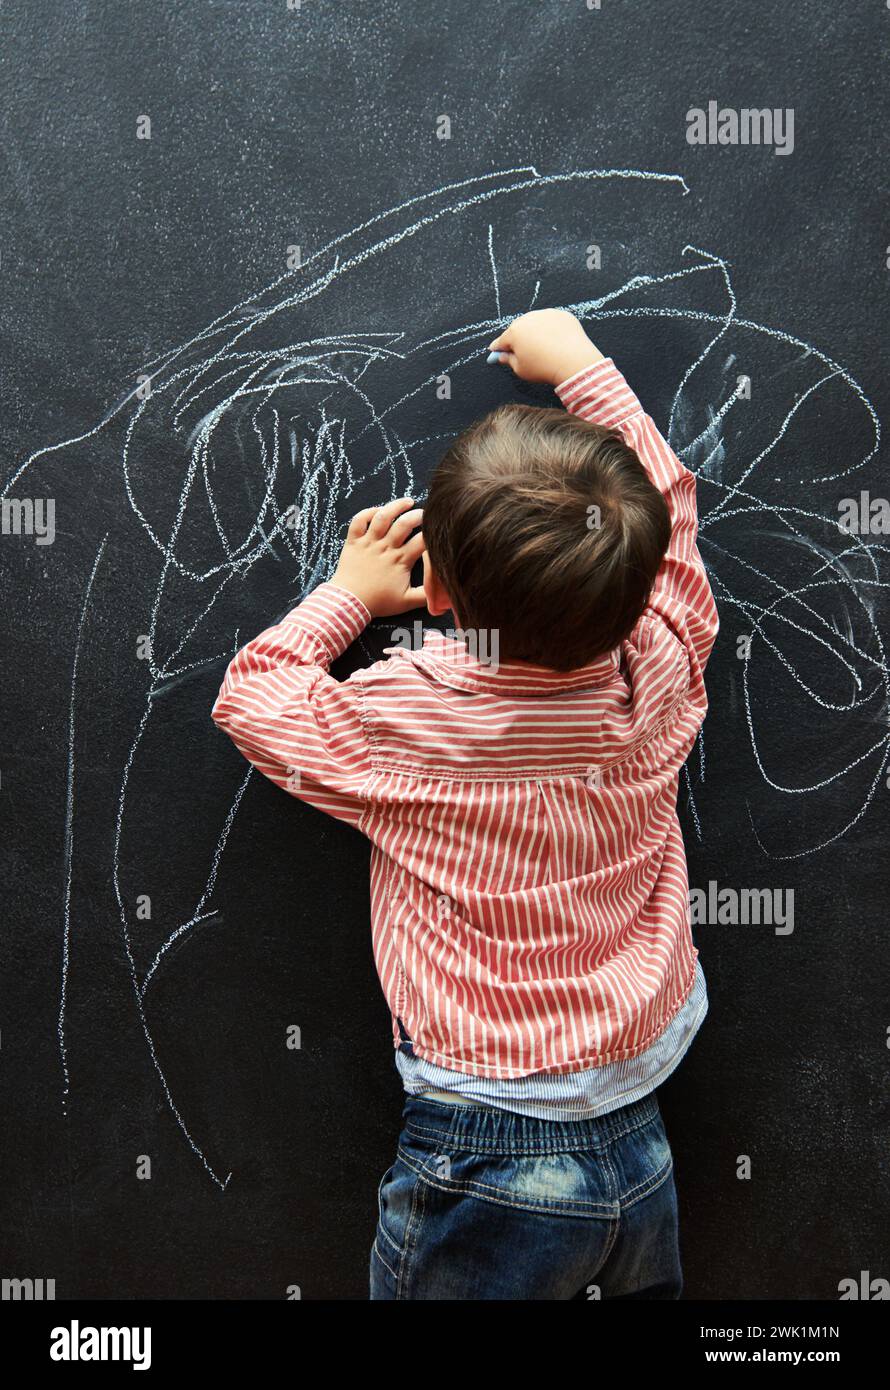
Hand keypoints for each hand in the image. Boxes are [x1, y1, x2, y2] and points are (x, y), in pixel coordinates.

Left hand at [331, 497, 426, 617]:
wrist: (350, 603)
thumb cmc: (378, 602)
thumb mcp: (407, 602)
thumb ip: (426, 595)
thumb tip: (445, 595)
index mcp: (401, 561)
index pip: (422, 541)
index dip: (432, 533)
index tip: (437, 530)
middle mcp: (385, 548)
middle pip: (404, 524)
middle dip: (417, 515)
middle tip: (423, 514)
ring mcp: (368, 543)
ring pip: (382, 517)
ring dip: (396, 506)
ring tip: (407, 502)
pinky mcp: (353, 541)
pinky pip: (359, 520)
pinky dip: (368, 512)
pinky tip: (378, 510)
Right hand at [488, 309, 603, 386]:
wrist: (573, 361)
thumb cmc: (544, 368)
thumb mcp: (521, 370)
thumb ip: (508, 361)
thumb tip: (501, 356)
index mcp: (514, 332)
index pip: (501, 340)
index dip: (498, 348)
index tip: (496, 351)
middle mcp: (528, 319)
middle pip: (518, 329)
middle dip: (517, 339)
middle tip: (521, 351)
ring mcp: (546, 314)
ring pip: (535, 323)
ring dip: (534, 332)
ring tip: (541, 347)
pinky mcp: (561, 315)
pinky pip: (551, 322)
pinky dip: (551, 329)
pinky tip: (554, 342)